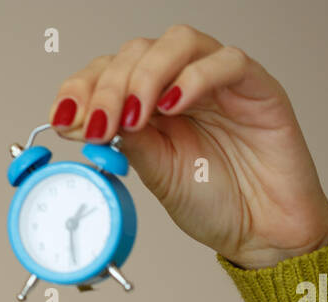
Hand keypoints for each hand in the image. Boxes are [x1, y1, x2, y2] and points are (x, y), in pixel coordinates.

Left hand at [47, 24, 327, 269]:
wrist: (263, 232)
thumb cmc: (216, 203)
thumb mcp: (156, 177)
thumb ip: (128, 144)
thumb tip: (91, 122)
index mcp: (151, 105)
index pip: (109, 72)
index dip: (82, 88)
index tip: (64, 120)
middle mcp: (182, 85)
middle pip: (137, 52)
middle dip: (108, 87)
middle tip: (97, 124)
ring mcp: (219, 82)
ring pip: (177, 43)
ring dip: (145, 75)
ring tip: (134, 116)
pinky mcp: (256, 87)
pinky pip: (227, 61)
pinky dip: (195, 77)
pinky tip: (174, 105)